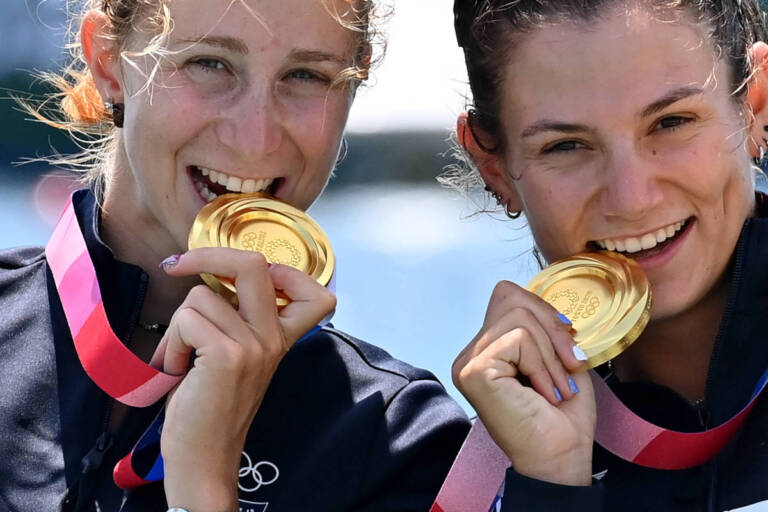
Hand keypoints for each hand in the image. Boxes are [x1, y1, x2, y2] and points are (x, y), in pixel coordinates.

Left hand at [151, 248, 335, 508]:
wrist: (204, 457)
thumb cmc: (212, 405)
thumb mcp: (239, 357)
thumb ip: (239, 320)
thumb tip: (208, 277)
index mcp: (283, 338)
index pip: (317, 293)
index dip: (282, 269)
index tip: (241, 276)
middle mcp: (275, 337)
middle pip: (253, 263)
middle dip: (207, 255)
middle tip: (177, 265)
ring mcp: (256, 345)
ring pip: (201, 295)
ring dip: (179, 324)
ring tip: (182, 357)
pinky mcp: (229, 355)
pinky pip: (187, 320)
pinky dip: (171, 343)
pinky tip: (177, 368)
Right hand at [453, 281, 595, 485]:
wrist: (561, 457)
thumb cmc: (564, 417)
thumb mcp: (561, 358)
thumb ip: (548, 328)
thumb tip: (552, 306)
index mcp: (489, 348)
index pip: (507, 295)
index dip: (542, 309)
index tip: (566, 346)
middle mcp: (471, 353)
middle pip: (511, 298)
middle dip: (552, 328)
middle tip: (569, 367)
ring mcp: (468, 361)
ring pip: (518, 317)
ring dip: (550, 354)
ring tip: (555, 387)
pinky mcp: (474, 371)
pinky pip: (518, 339)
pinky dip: (540, 364)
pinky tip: (542, 393)